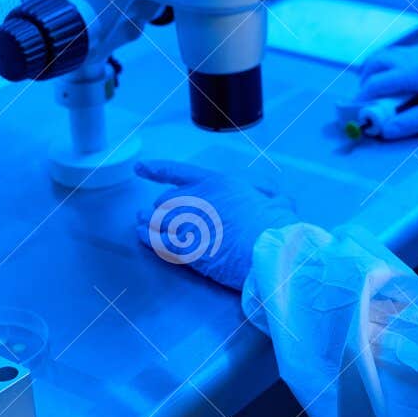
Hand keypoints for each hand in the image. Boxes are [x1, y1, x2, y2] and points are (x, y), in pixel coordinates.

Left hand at [135, 160, 297, 290]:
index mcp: (218, 183)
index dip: (156, 169)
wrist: (268, 249)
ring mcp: (187, 223)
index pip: (178, 172)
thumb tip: (278, 199)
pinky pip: (157, 241)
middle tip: (150, 210)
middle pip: (166, 200)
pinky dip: (147, 237)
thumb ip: (270, 197)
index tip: (141, 167)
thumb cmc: (276, 226)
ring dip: (146, 221)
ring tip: (139, 222)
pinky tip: (142, 236)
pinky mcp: (185, 247)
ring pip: (156, 220)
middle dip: (158, 205)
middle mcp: (197, 199)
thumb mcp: (277, 201)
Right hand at [354, 43, 417, 138]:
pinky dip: (391, 66)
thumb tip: (385, 131)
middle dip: (365, 79)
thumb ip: (411, 122)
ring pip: (389, 54)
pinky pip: (402, 54)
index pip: (377, 82)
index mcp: (416, 71)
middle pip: (377, 60)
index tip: (359, 111)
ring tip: (379, 91)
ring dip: (378, 70)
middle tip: (364, 99)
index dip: (363, 97)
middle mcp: (416, 56)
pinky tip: (400, 83)